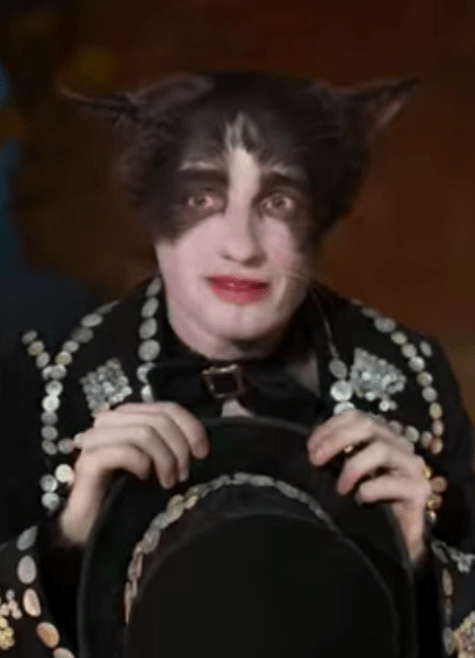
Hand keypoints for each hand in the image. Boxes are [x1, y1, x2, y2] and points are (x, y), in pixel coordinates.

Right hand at [58, 402, 208, 546]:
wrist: (94, 527)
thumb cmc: (128, 495)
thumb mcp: (159, 465)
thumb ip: (173, 446)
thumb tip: (199, 445)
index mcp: (130, 417)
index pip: (168, 408)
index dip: (191, 427)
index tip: (202, 453)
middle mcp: (111, 421)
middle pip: (159, 419)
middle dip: (179, 447)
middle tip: (183, 474)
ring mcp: (97, 439)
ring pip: (144, 432)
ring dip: (164, 458)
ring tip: (168, 481)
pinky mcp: (89, 460)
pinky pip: (123, 450)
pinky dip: (141, 463)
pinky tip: (144, 478)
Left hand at [307, 410, 431, 563]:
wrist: (396, 539)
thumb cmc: (369, 502)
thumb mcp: (348, 474)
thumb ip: (336, 457)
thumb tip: (313, 450)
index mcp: (380, 436)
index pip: (355, 417)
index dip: (330, 427)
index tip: (310, 446)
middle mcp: (397, 444)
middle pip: (367, 426)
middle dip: (337, 440)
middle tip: (315, 460)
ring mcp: (411, 466)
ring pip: (382, 449)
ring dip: (354, 466)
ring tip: (340, 487)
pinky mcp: (419, 490)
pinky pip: (395, 482)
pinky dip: (372, 488)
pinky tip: (360, 498)